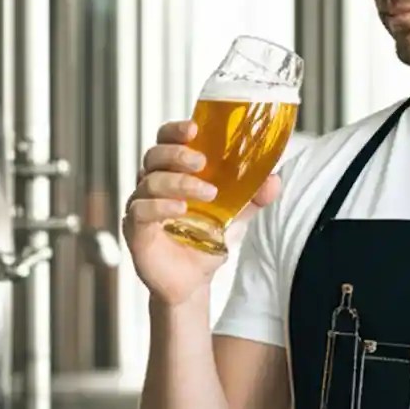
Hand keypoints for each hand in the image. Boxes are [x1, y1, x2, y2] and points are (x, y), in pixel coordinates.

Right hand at [121, 120, 281, 306]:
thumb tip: (274, 179)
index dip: (175, 130)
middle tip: (202, 162)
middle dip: (177, 153)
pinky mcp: (135, 230)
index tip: (194, 127)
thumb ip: (253, 197)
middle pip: (154, 155)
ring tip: (208, 193)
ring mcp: (141, 205)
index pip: (166, 140)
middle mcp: (152, 184)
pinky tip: (181, 209)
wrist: (193, 281)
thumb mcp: (236, 216)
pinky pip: (141, 210)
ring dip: (179, 182)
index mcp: (173, 172)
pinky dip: (161, 206)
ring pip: (149, 181)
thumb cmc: (206, 241)